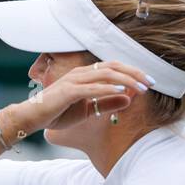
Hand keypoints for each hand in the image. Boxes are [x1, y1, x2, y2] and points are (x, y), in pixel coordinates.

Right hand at [8, 60, 150, 133]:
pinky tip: (123, 90)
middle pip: (113, 66)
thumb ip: (107, 104)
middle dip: (135, 73)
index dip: (132, 72)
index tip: (149, 82)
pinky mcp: (68, 91)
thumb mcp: (88, 111)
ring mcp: (74, 80)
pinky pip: (92, 88)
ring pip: (106, 74)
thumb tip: (129, 99)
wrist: (32, 118)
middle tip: (152, 82)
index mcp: (85, 75)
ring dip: (127, 79)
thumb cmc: (58, 113)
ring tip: (142, 87)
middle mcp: (81, 73)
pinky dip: (109, 88)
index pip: (113, 68)